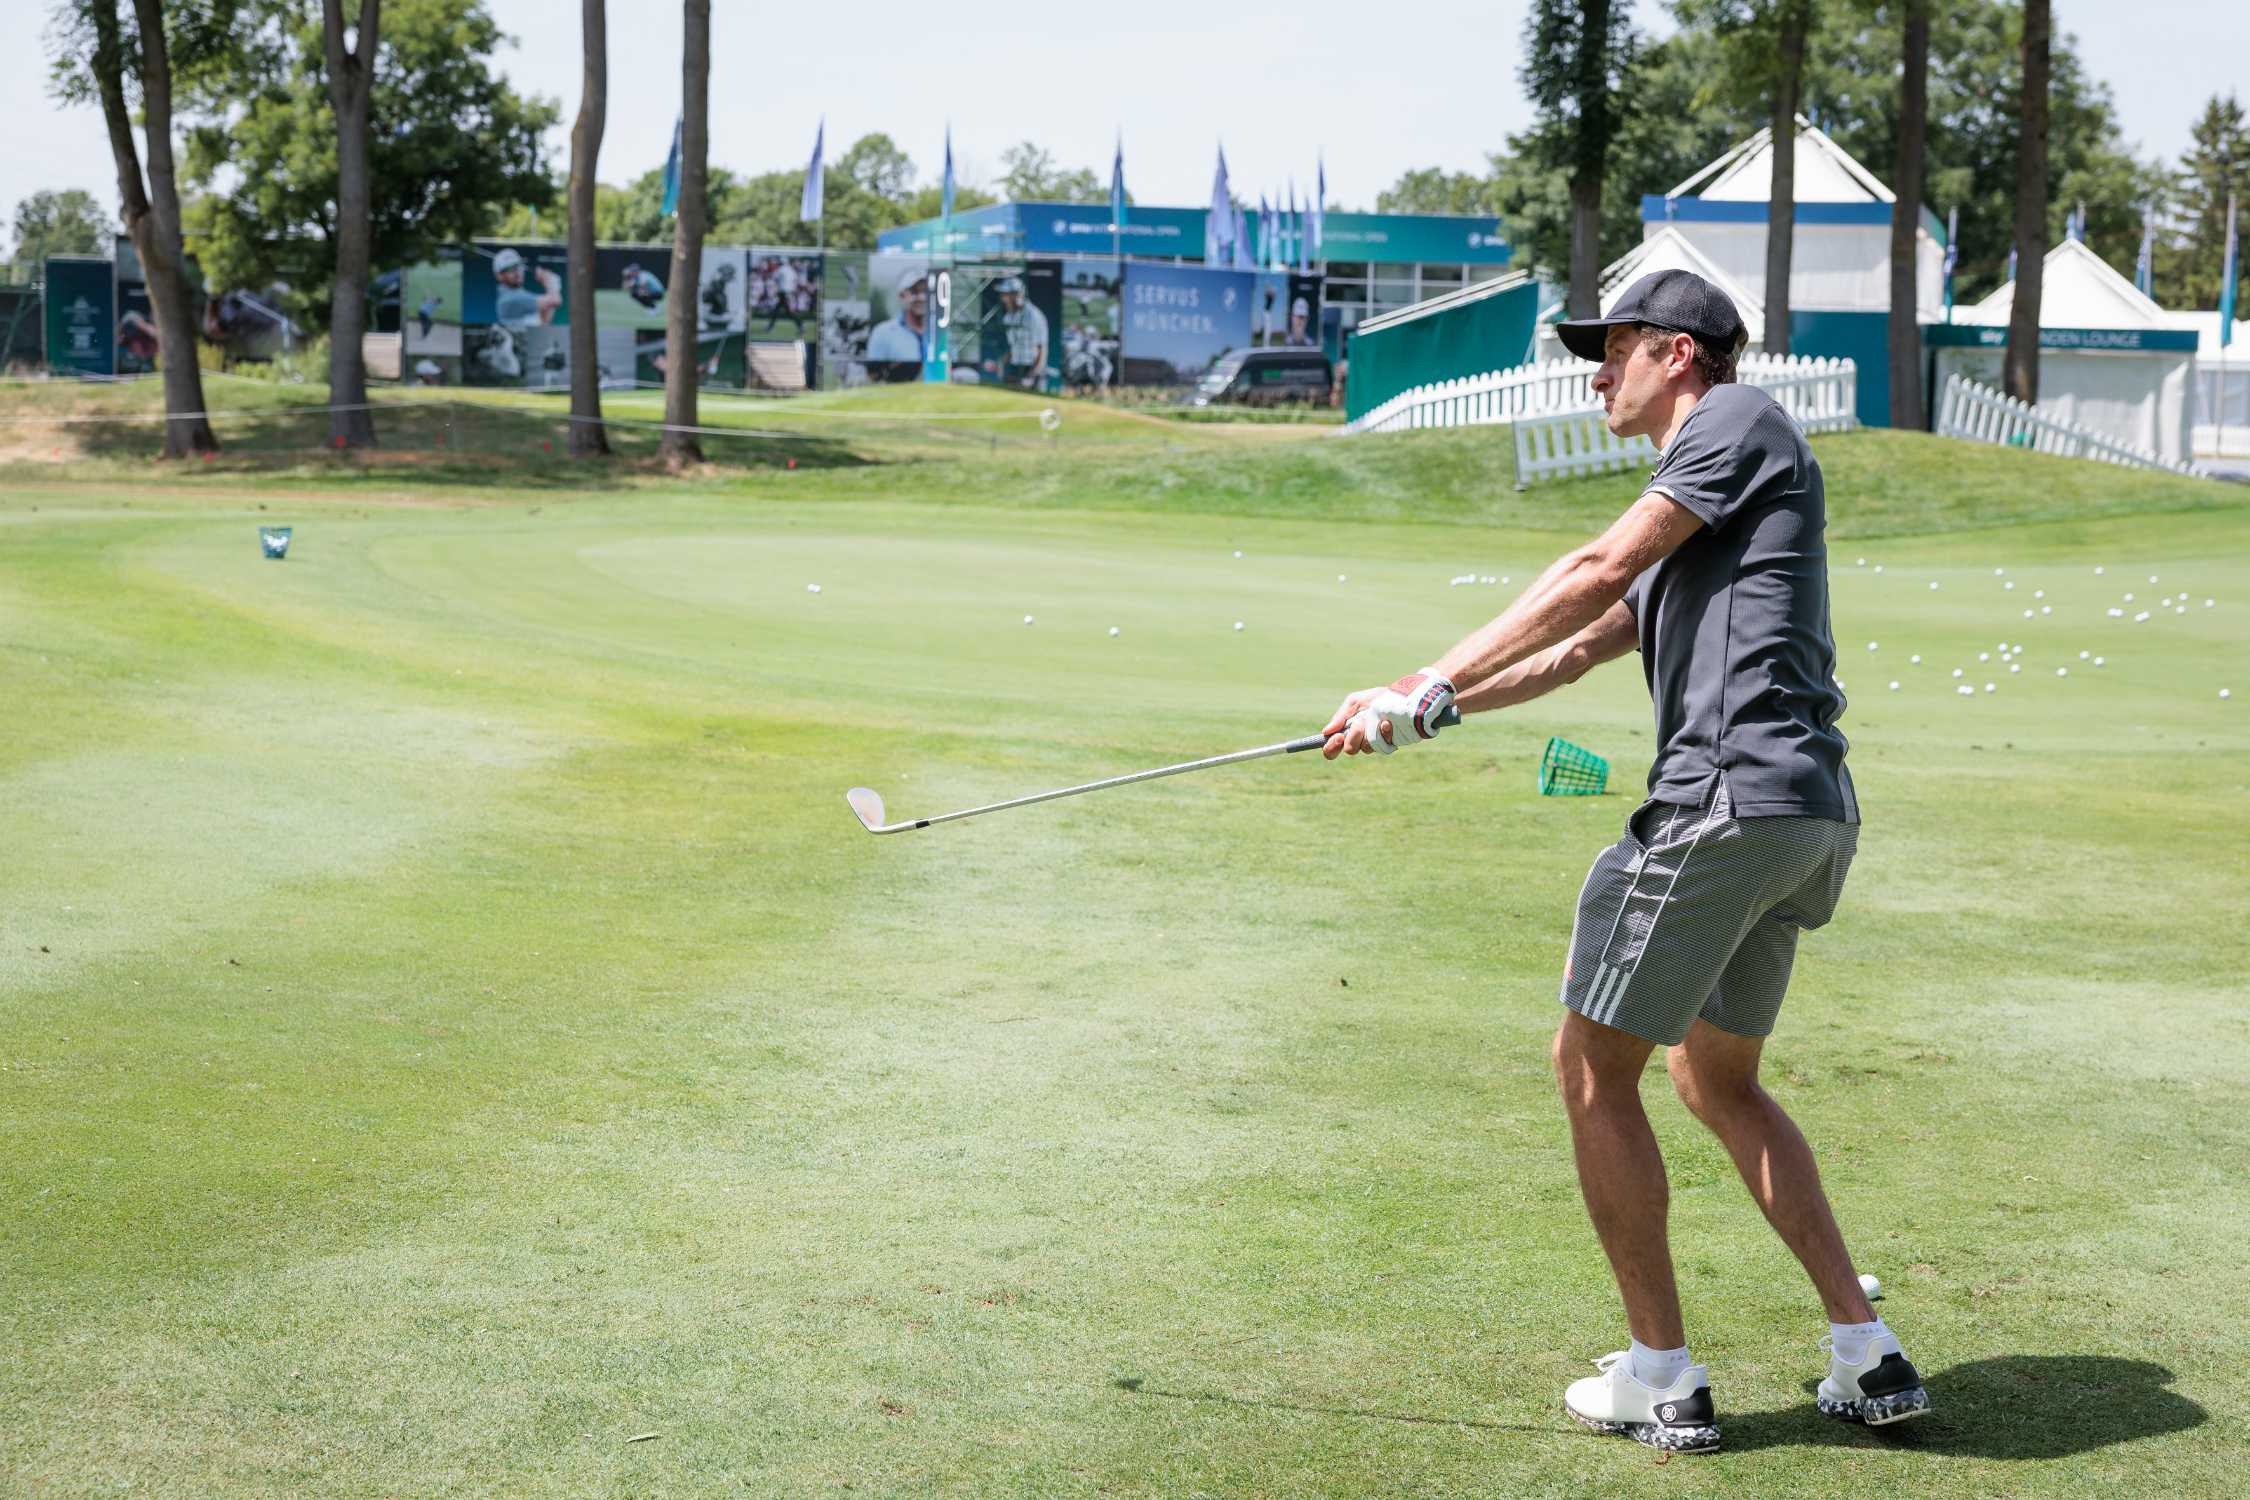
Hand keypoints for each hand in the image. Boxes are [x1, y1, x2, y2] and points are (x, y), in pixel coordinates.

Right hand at [1321, 670, 1455, 758]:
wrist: (1405, 695)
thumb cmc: (1379, 697)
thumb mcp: (1357, 701)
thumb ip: (1341, 715)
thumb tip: (1326, 731)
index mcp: (1349, 731)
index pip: (1333, 749)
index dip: (1331, 748)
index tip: (1337, 737)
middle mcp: (1361, 740)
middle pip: (1350, 750)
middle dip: (1353, 737)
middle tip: (1358, 725)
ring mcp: (1377, 743)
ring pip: (1366, 748)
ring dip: (1369, 732)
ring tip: (1377, 718)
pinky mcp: (1391, 744)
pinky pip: (1384, 745)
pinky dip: (1384, 733)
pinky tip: (1387, 723)